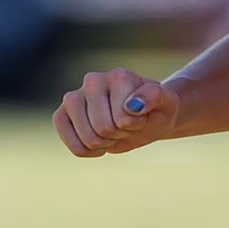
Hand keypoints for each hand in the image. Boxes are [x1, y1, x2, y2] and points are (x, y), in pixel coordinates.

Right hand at [52, 68, 178, 156]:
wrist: (142, 117)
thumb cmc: (155, 110)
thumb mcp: (167, 104)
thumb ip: (155, 97)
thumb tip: (133, 105)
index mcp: (119, 76)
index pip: (122, 118)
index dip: (135, 125)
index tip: (141, 115)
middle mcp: (93, 80)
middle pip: (103, 129)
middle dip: (120, 134)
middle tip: (127, 124)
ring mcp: (73, 97)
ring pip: (88, 139)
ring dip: (106, 143)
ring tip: (113, 130)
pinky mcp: (61, 114)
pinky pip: (74, 146)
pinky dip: (89, 152)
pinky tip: (98, 142)